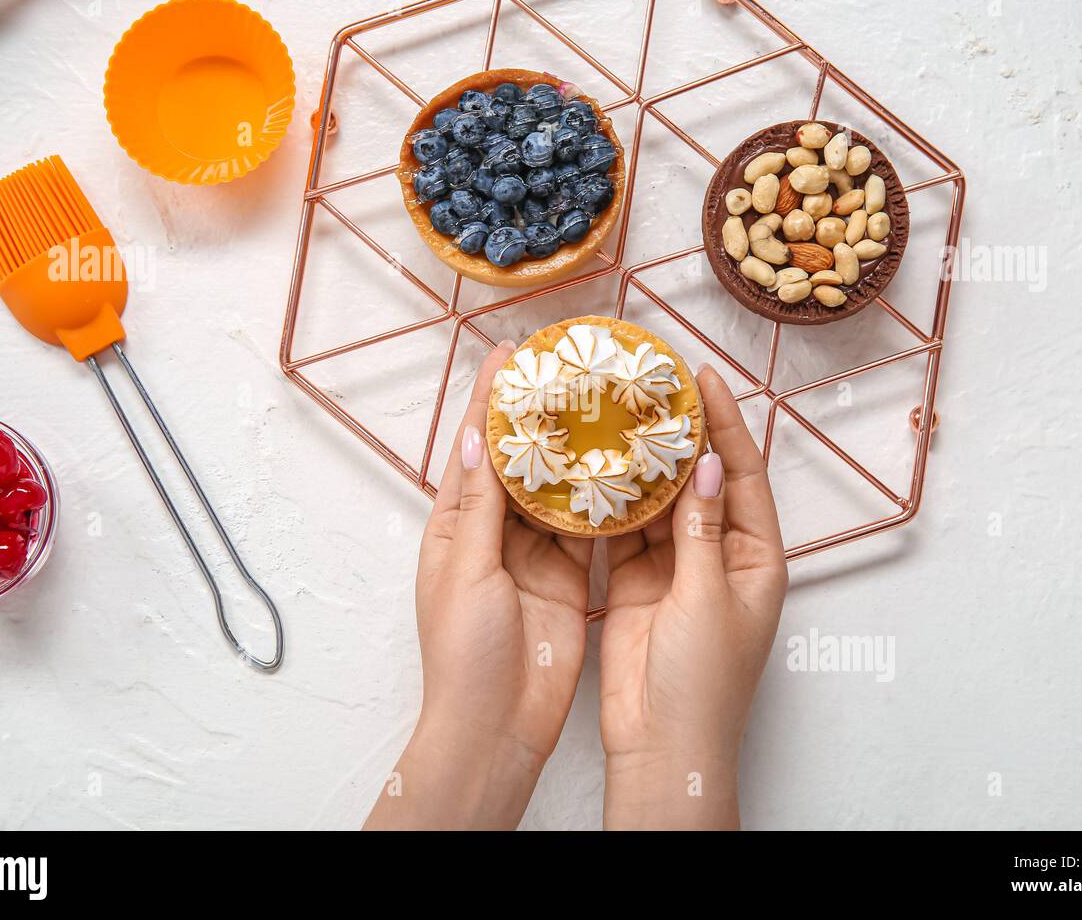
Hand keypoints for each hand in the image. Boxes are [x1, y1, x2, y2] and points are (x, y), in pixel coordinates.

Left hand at [364, 341, 593, 829]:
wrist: (497, 725)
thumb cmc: (465, 653)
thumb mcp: (467, 568)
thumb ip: (480, 504)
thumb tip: (480, 437)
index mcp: (455, 525)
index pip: (476, 448)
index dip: (491, 400)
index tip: (511, 355)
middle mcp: (494, 533)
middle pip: (521, 461)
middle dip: (543, 417)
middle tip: (570, 372)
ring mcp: (534, 554)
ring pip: (559, 490)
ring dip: (578, 452)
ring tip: (603, 405)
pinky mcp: (570, 577)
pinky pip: (589, 528)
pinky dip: (605, 499)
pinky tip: (626, 466)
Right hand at [599, 364, 787, 829]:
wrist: (661, 743)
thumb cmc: (703, 683)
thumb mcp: (707, 598)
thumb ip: (700, 531)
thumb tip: (702, 467)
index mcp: (754, 557)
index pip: (742, 474)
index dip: (724, 424)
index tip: (701, 379)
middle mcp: (718, 555)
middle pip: (699, 480)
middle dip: (678, 435)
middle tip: (651, 388)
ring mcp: (675, 568)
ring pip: (659, 502)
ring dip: (641, 465)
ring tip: (617, 416)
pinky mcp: (635, 583)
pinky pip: (625, 532)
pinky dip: (611, 503)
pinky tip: (593, 469)